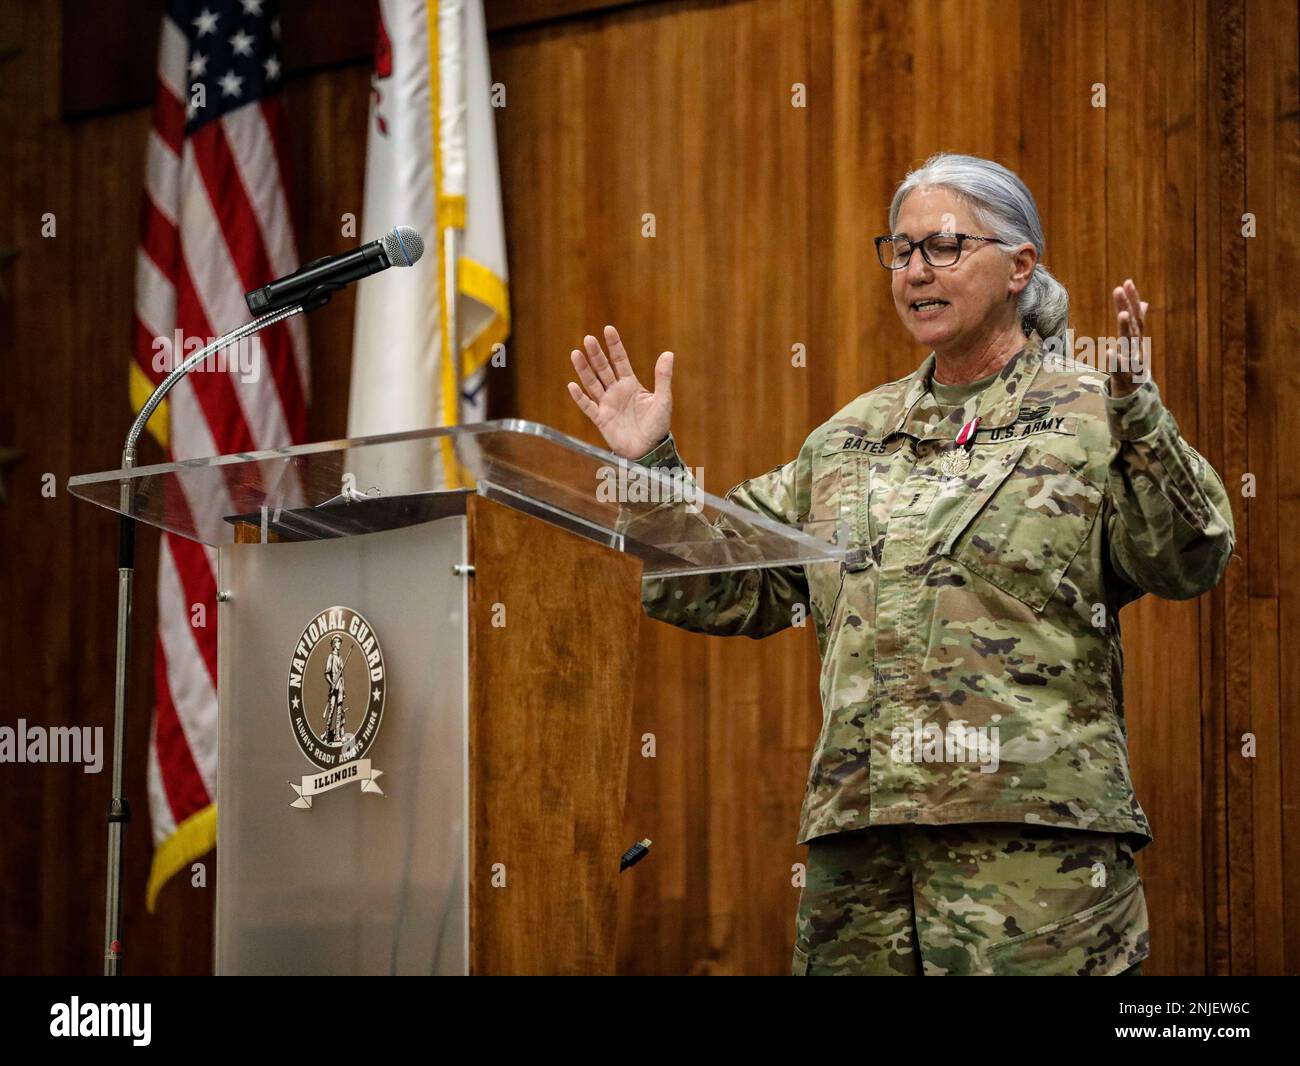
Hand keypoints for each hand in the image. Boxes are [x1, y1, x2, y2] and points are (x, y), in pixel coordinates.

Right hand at [567, 325, 673, 459]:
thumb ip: (663, 377)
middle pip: (603, 368)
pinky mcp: (601, 419)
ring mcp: (607, 404)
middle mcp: (616, 391)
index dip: (614, 345)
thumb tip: (668, 353)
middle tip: (588, 338)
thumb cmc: (657, 425)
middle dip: (596, 354)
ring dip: (584, 370)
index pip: (620, 360)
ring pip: (592, 383)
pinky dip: (580, 397)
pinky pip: (588, 406)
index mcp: (630, 384)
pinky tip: (572, 385)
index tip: (608, 329)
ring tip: (575, 354)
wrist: (649, 450)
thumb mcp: (663, 399)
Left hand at [1110, 278, 1149, 396]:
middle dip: (1127, 306)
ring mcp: (1132, 361)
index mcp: (1137, 339)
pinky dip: (1116, 360)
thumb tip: (1143, 303)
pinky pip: (1120, 368)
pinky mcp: (1124, 376)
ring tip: (1121, 313)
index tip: (1127, 282)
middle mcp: (1137, 347)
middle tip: (1120, 288)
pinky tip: (1110, 351)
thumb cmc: (1133, 366)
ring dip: (1126, 328)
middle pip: (1133, 324)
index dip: (1132, 299)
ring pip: (1129, 343)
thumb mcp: (1135, 343)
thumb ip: (1137, 323)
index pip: (1136, 315)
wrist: (1135, 395)